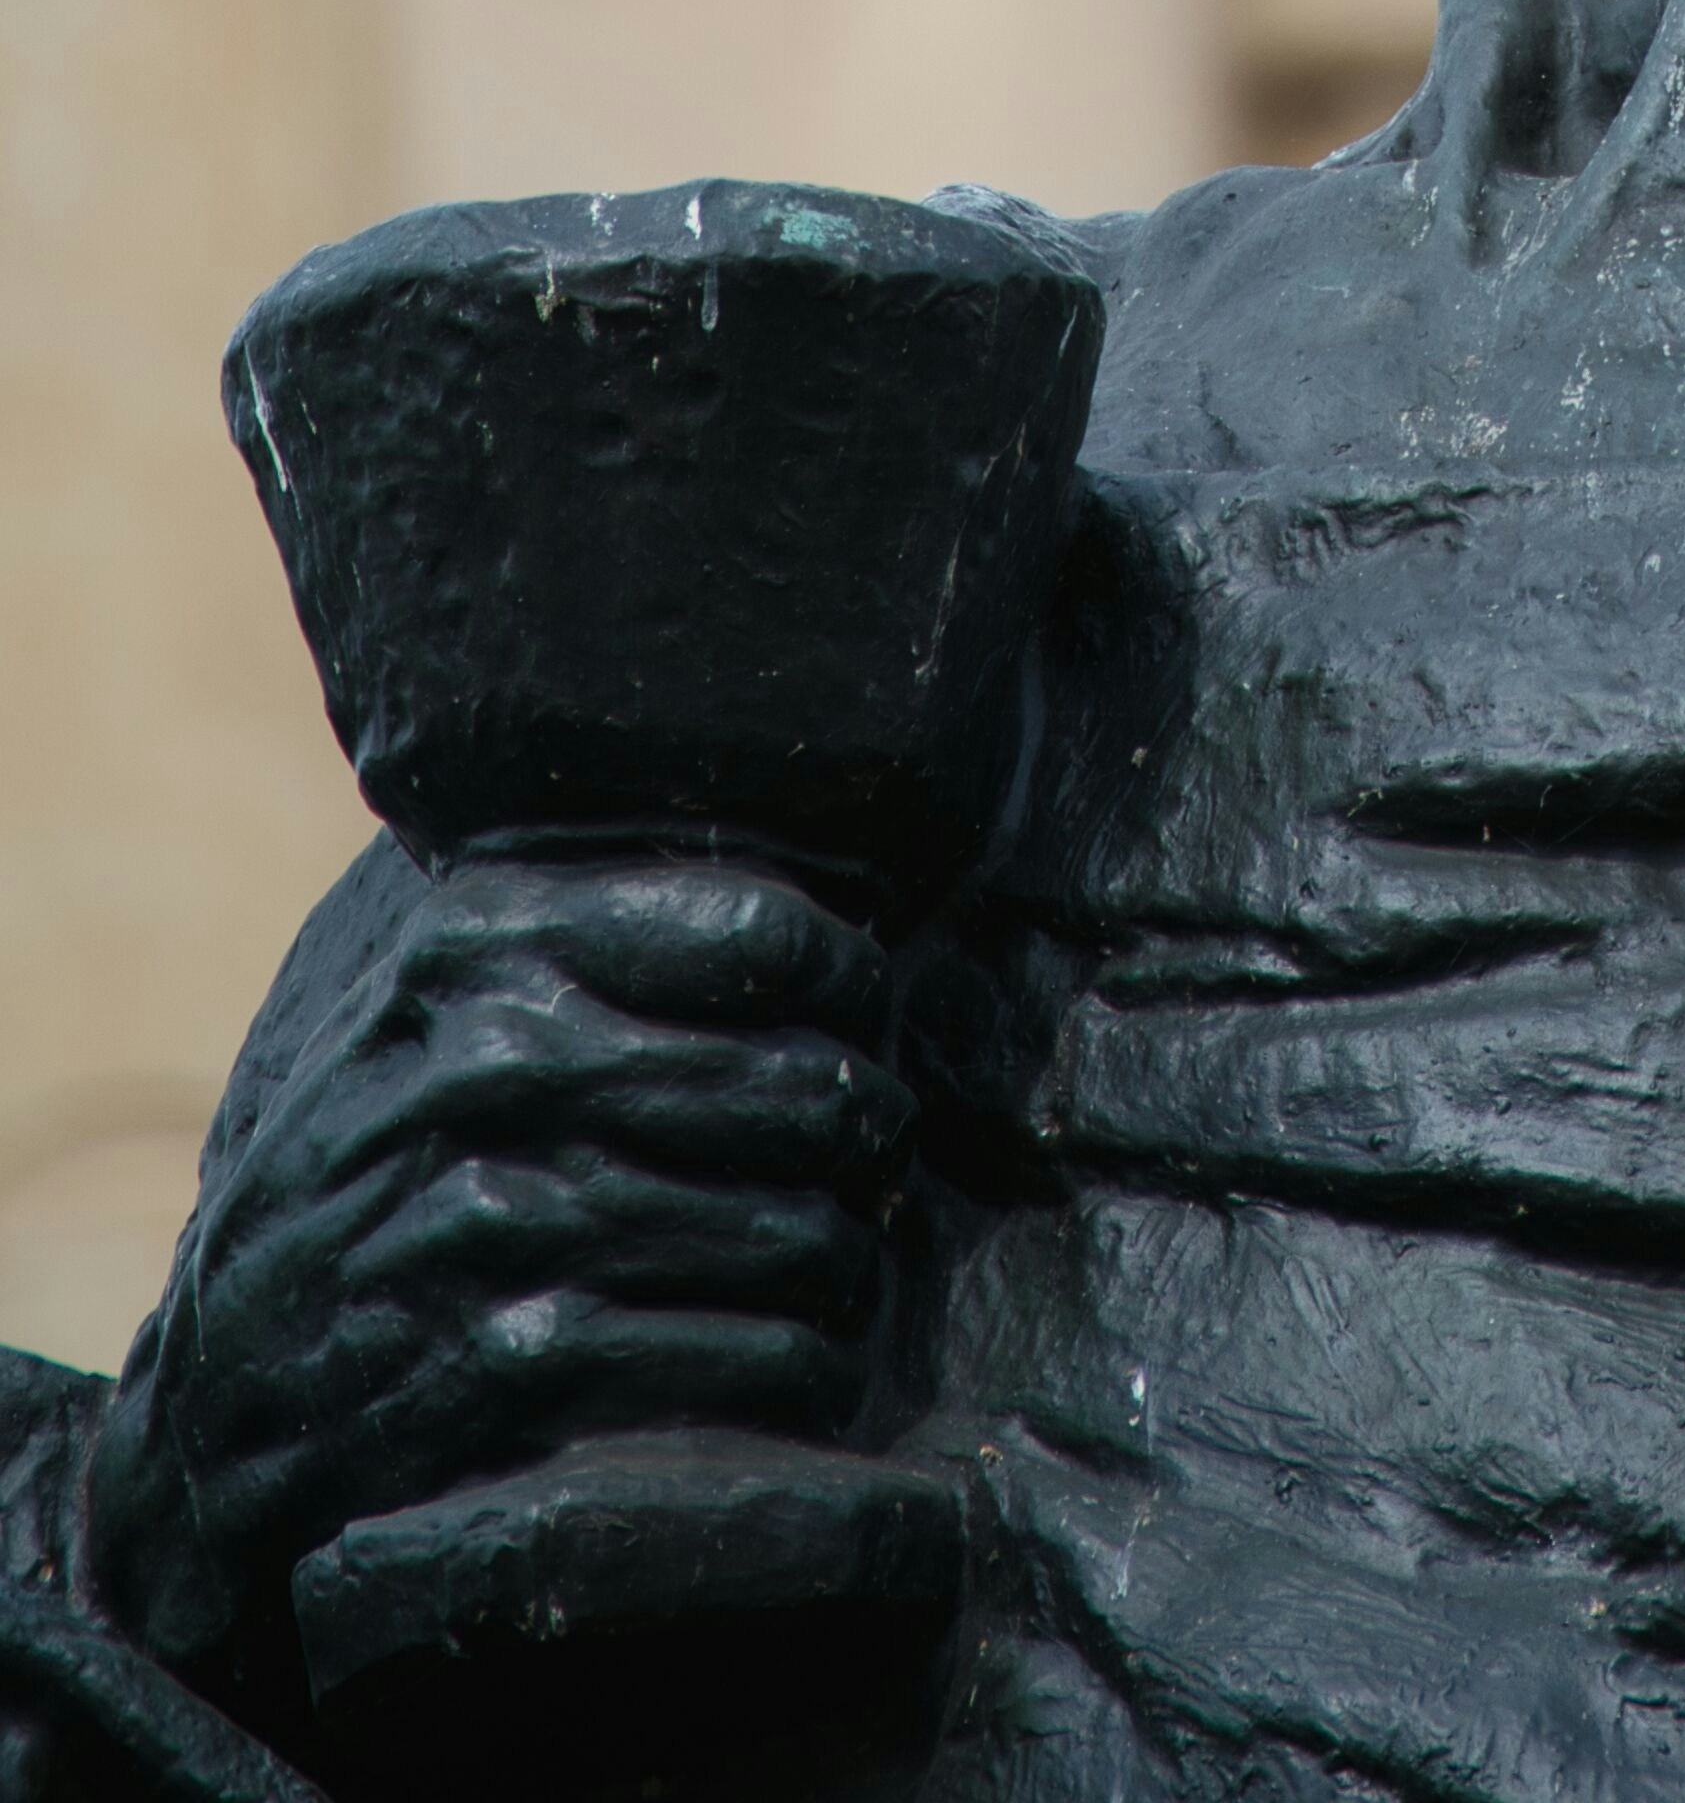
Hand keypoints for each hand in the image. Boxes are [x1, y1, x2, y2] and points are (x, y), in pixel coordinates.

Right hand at [86, 853, 912, 1721]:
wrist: (236, 1377)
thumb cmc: (391, 1157)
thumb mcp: (449, 995)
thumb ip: (599, 925)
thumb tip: (834, 879)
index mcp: (488, 939)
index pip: (766, 927)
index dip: (852, 984)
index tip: (862, 1024)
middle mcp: (492, 1062)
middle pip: (804, 1085)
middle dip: (870, 1132)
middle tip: (874, 1162)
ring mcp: (496, 1220)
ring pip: (794, 1232)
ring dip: (844, 1262)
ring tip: (837, 1268)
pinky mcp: (504, 1369)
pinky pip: (743, 1359)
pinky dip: (798, 1367)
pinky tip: (796, 1361)